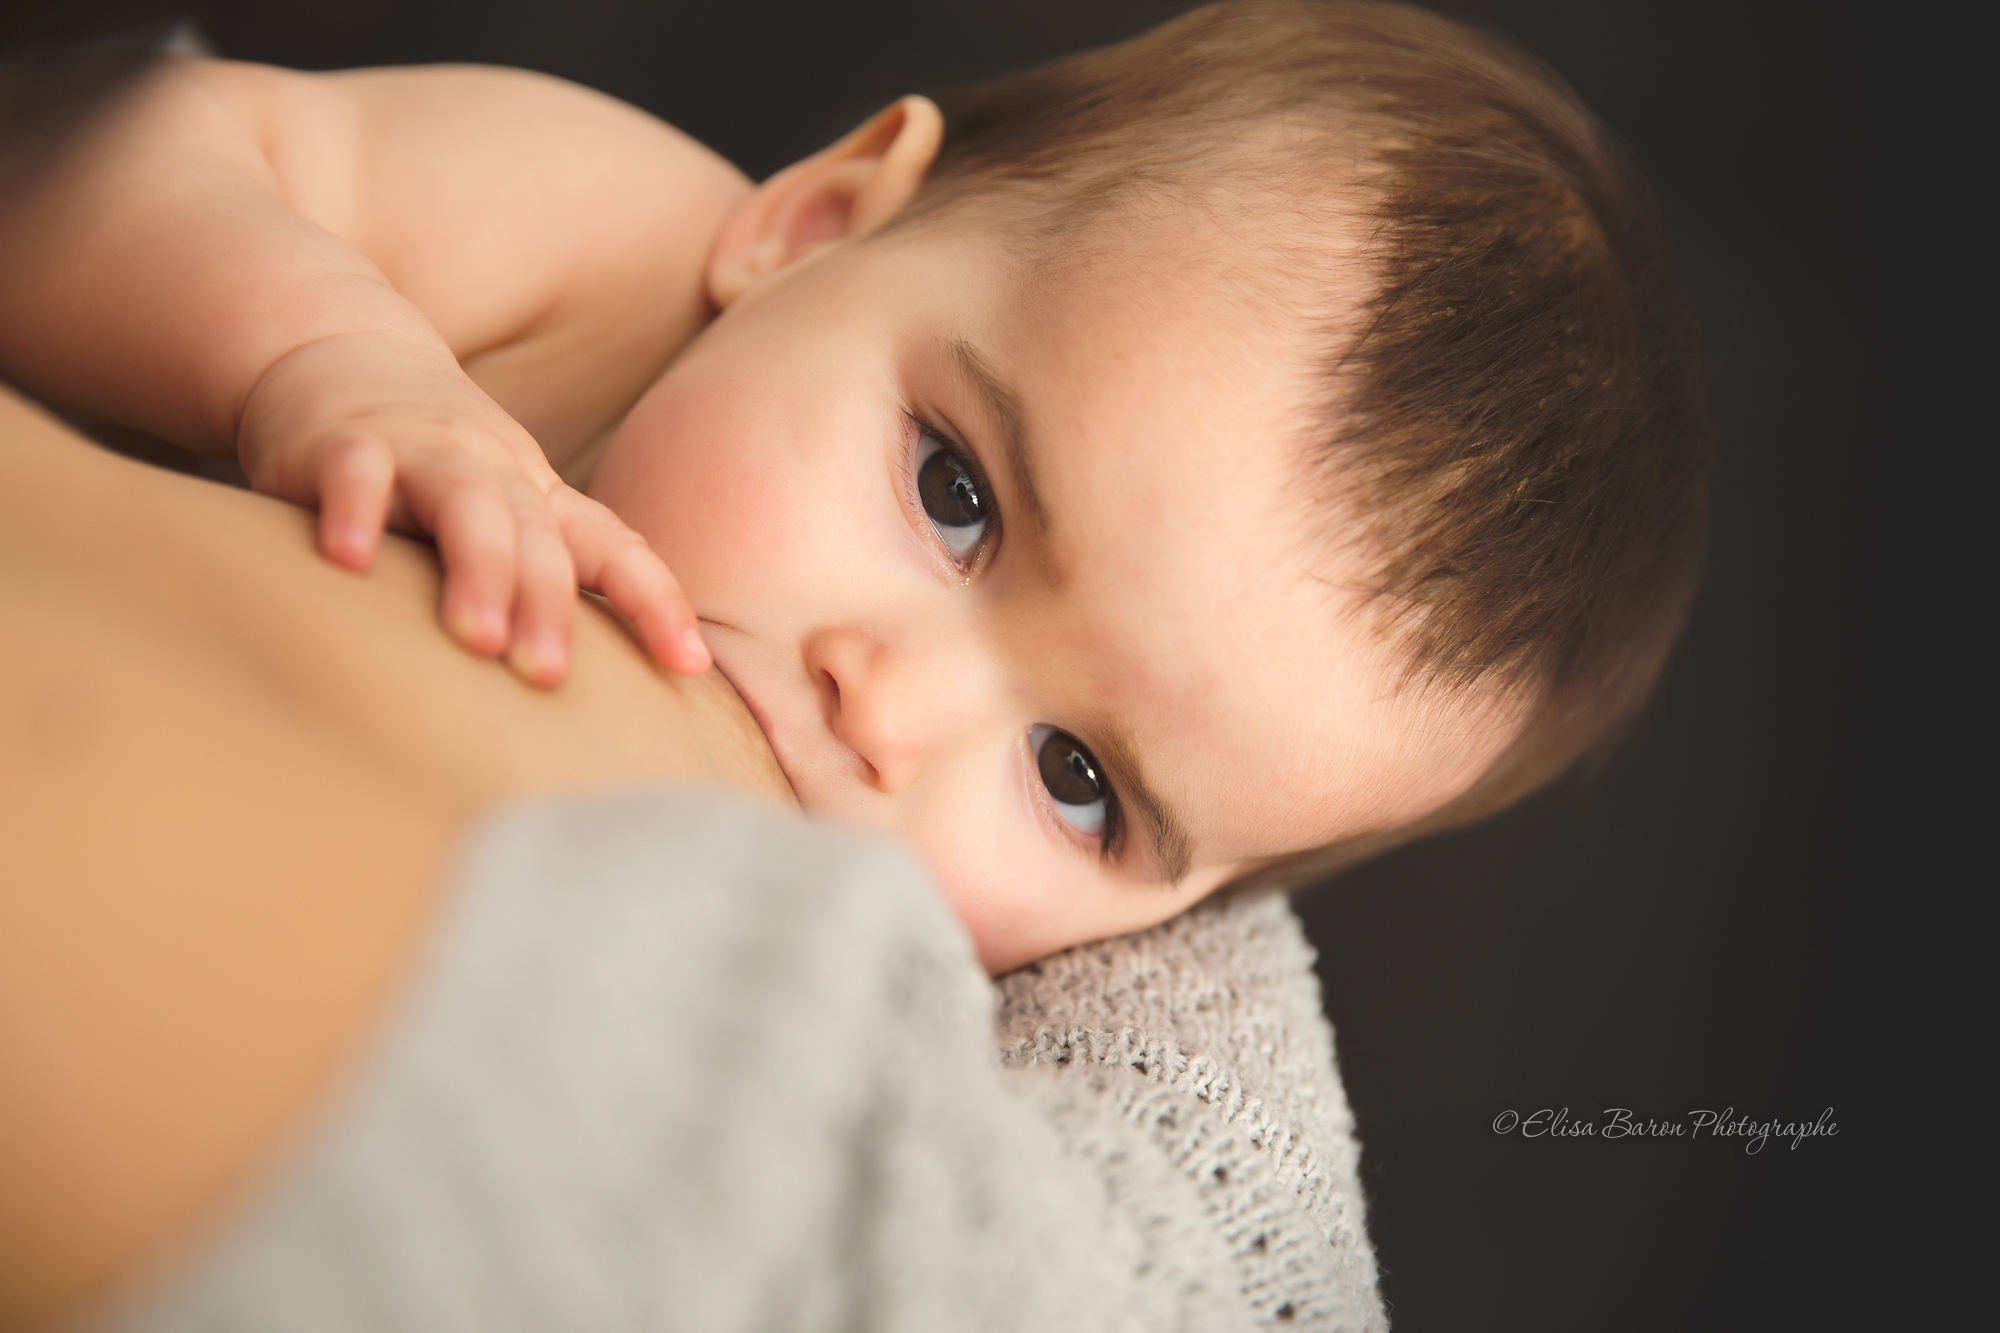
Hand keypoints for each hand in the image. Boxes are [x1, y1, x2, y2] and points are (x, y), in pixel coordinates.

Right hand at [236, 333, 706, 684]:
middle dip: (548, 606)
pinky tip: (351, 561)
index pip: (615, 550)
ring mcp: (422, 453)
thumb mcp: (499, 515)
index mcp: (538, 499)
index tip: (690, 665)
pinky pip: (355, 473)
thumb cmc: (435, 464)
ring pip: (465, 506)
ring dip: (478, 569)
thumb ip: (532, 585)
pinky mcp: (344, 442)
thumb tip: (583, 699)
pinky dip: (354, 511)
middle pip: (538, 540)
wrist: (338, 346)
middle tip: (549, 676)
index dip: (656, 602)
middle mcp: (493, 474)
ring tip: (477, 638)